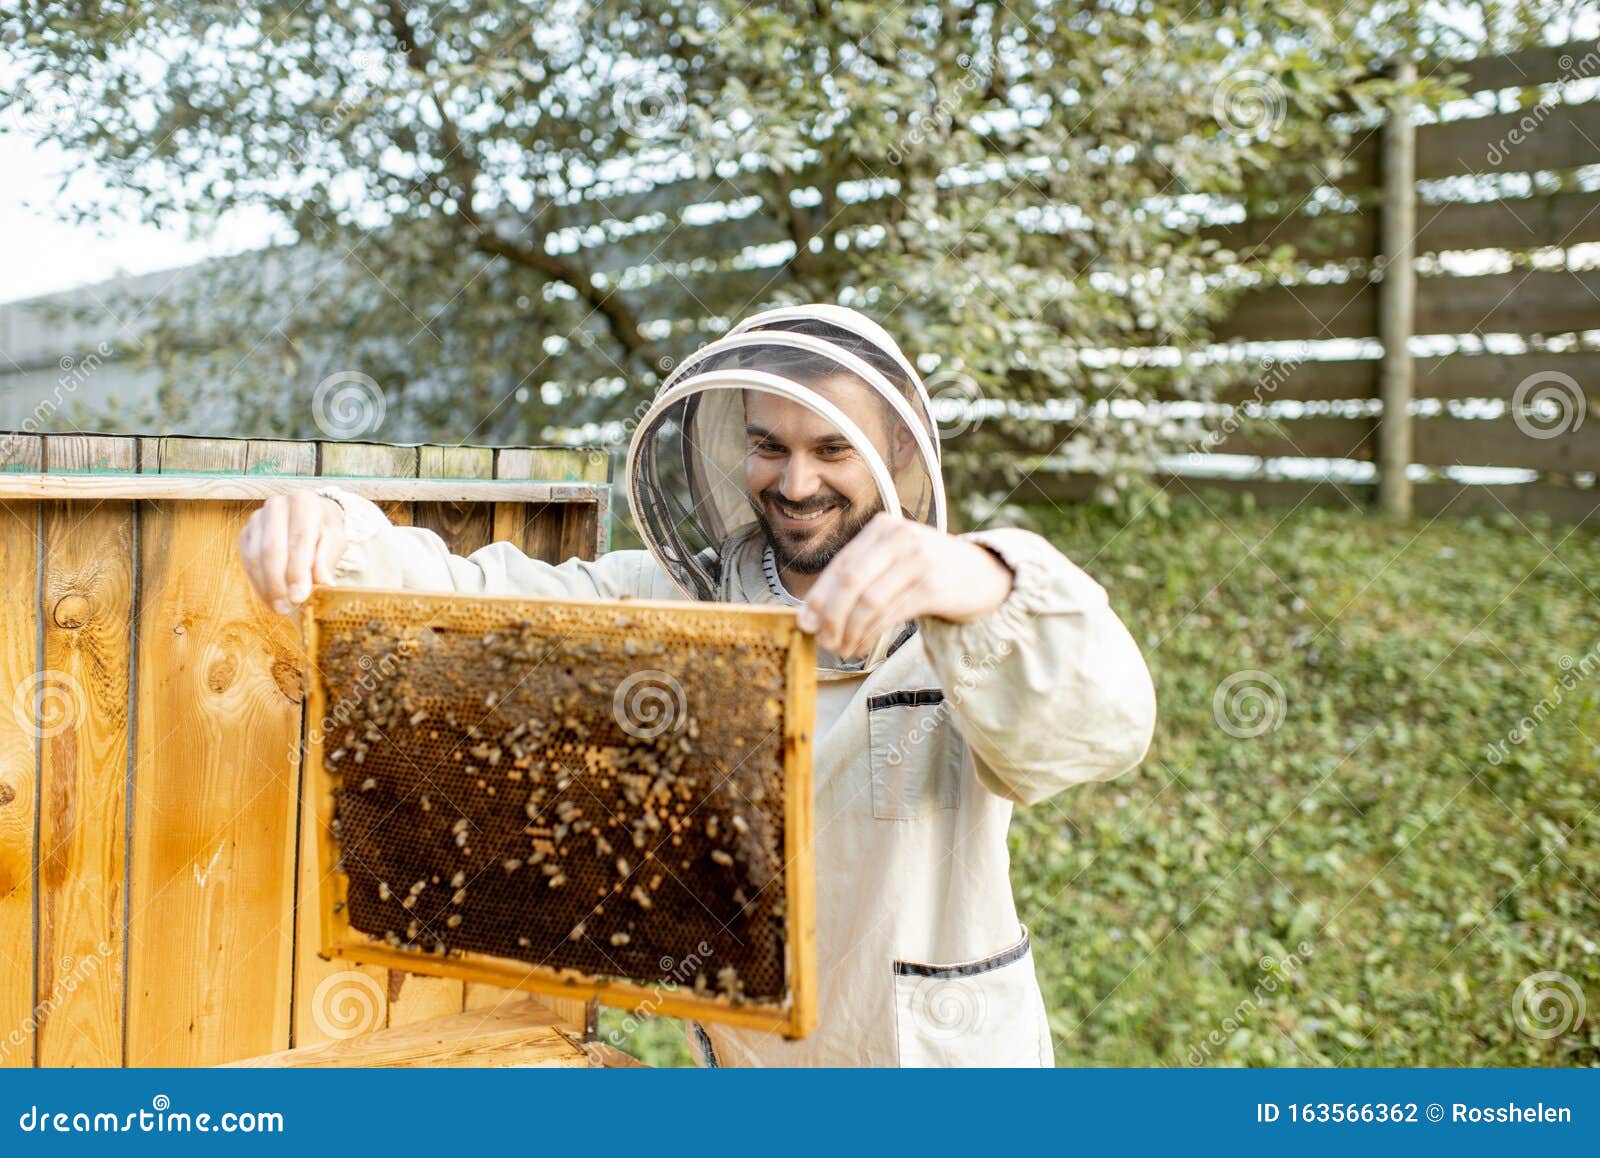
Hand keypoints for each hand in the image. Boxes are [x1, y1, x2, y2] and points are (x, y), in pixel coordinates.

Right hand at [239, 492, 347, 614]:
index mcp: (303, 501)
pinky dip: (259, 584)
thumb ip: (326, 559)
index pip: (298, 539)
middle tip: (287, 608)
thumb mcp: (334, 542)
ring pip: (256, 557)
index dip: (298, 571)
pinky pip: (248, 562)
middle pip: (272, 549)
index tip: (300, 597)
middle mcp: (276, 505)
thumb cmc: (325, 530)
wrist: (310, 517)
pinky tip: (270, 600)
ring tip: (280, 608)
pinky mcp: (246, 533)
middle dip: (279, 583)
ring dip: (267, 587)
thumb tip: (323, 583)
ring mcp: (257, 518)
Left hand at [795, 513, 1013, 659]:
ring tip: (842, 649)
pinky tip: (862, 647)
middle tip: (822, 641)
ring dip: (849, 631)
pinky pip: (889, 615)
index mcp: (883, 527)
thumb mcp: (896, 560)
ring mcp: (919, 560)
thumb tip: (813, 612)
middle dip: (829, 616)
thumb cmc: (931, 571)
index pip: (841, 564)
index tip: (804, 622)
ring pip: (867, 602)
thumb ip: (861, 576)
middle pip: (849, 581)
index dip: (818, 597)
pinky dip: (869, 635)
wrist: (986, 575)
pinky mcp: (933, 586)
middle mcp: (900, 537)